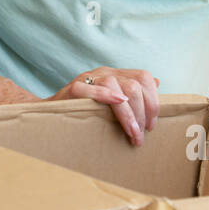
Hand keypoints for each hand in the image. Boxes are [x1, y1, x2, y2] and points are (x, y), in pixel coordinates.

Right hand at [44, 68, 160, 145]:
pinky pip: (91, 88)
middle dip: (143, 113)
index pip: (143, 78)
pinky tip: (118, 105)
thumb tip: (157, 84)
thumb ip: (131, 92)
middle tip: (141, 136)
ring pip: (118, 87)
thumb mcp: (110, 100)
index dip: (153, 101)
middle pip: (134, 85)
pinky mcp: (74, 88)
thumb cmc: (84, 110)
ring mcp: (89, 78)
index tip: (151, 125)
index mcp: (116, 75)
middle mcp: (104, 73)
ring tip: (132, 134)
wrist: (51, 113)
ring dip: (129, 114)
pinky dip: (106, 95)